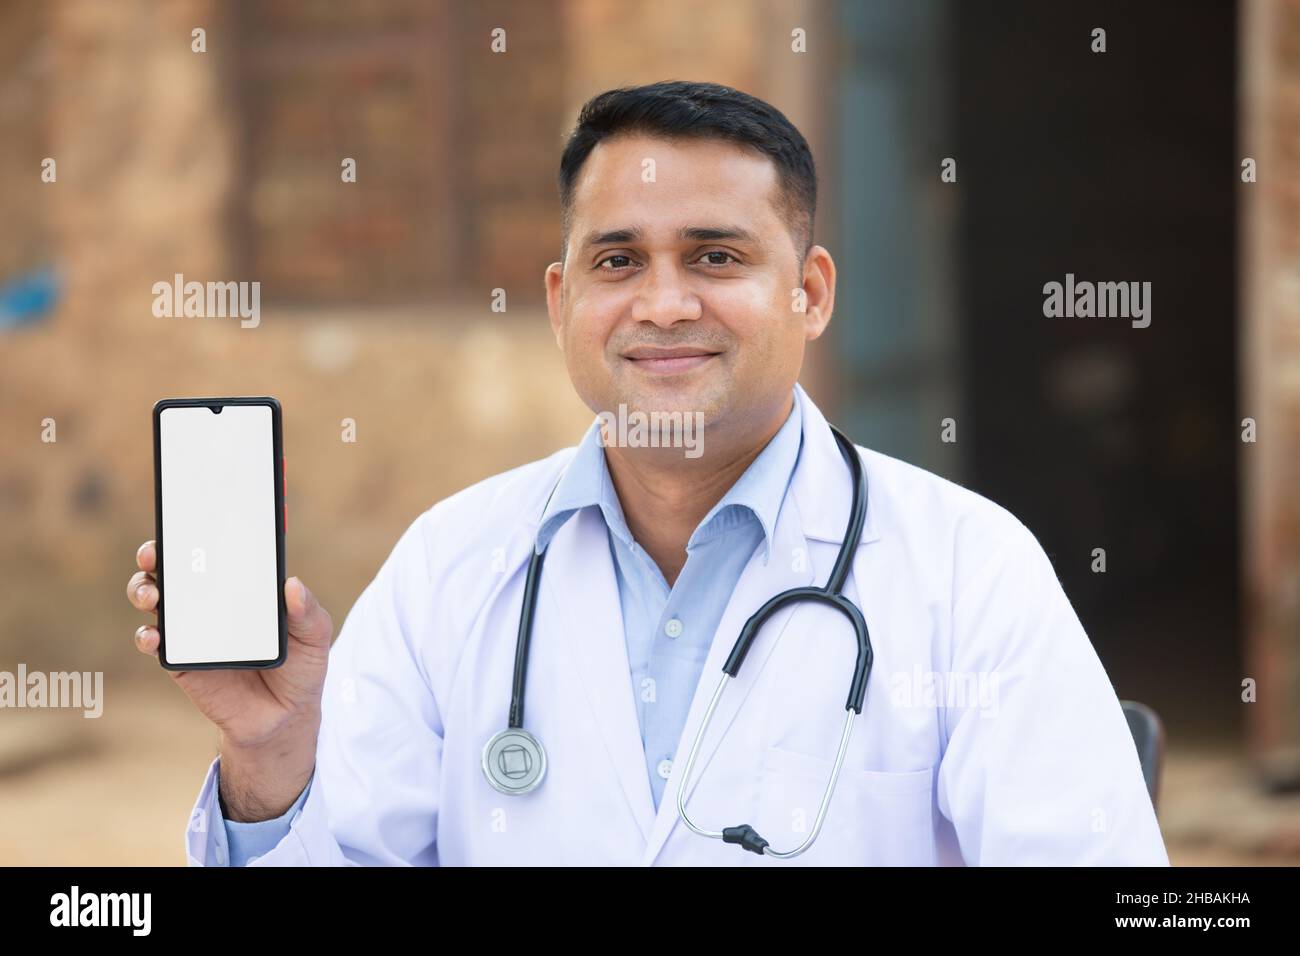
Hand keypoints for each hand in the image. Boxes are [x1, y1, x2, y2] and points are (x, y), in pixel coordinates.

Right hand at [127, 540, 331, 819]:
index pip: (214, 551)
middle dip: (155, 554)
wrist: (284, 716)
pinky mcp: (180, 660)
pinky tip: (154, 634)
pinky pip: (154, 642)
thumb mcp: (314, 636)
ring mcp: (191, 629)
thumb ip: (308, 612)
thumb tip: (293, 585)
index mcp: (242, 587)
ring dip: (144, 589)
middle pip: (173, 569)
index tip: (186, 520)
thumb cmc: (301, 667)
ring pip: (155, 599)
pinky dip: (147, 635)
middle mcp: (210, 602)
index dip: (196, 532)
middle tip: (153, 554)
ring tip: (152, 594)